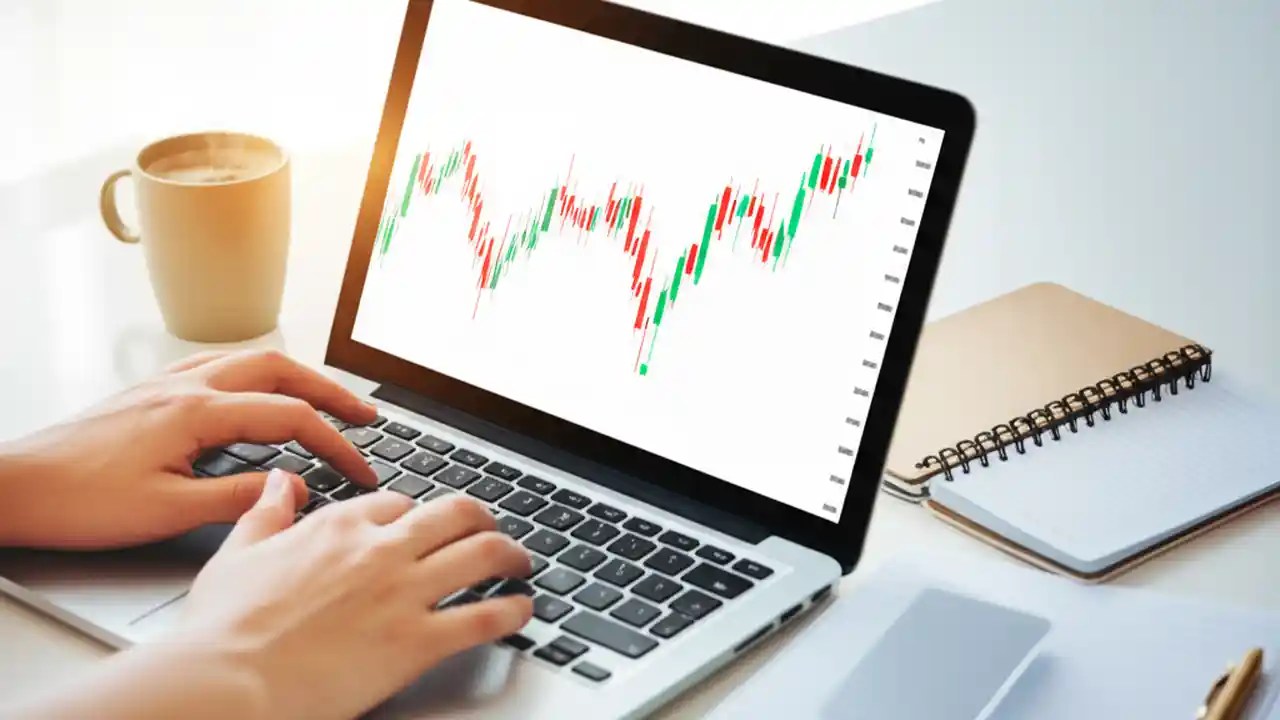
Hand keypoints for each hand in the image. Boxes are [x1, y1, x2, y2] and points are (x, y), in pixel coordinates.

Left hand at [0, 349, 377, 549]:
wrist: (13, 487)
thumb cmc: (79, 501)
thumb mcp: (167, 512)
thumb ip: (238, 497)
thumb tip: (294, 487)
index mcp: (197, 411)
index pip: (291, 418)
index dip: (336, 444)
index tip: (361, 469)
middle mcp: (186, 386)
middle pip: (280, 371)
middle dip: (330, 390)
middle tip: (365, 415)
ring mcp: (166, 384)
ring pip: (250, 361)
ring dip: (296, 377)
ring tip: (324, 399)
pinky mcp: (150, 393)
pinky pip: (218, 366)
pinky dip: (255, 376)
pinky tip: (255, 393)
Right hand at [174, 471, 533, 719]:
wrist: (227, 683)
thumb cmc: (223, 630)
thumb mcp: (237, 555)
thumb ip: (266, 513)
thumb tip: (281, 480)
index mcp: (338, 527)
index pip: (398, 503)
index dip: (417, 513)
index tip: (423, 526)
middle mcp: (379, 551)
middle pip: (455, 514)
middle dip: (481, 519)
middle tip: (491, 531)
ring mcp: (403, 593)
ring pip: (481, 554)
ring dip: (510, 555)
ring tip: (520, 563)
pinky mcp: (417, 641)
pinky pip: (483, 617)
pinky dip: (511, 612)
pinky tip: (521, 611)